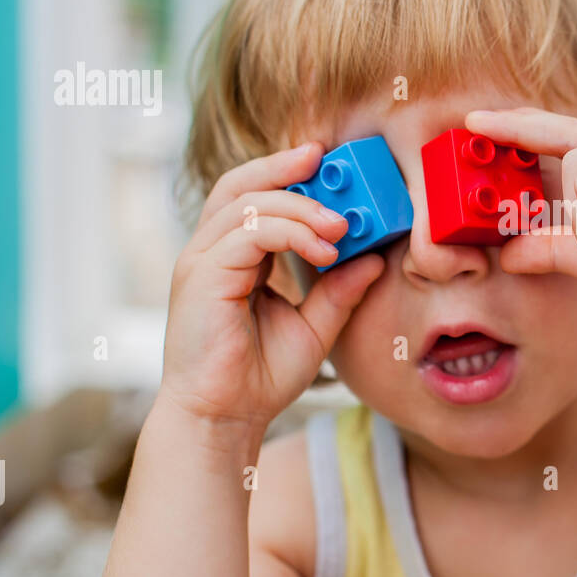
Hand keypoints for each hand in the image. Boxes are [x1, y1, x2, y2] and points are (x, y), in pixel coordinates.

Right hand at [158, 142, 384, 434]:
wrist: (225, 418)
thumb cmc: (259, 377)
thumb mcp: (315, 326)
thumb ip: (340, 290)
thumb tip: (374, 257)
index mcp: (232, 258)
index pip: (254, 196)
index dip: (287, 174)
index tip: (328, 163)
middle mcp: (211, 252)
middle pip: (240, 184)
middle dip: (284, 167)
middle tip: (327, 159)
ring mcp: (201, 261)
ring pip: (247, 203)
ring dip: (300, 206)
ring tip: (341, 226)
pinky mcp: (201, 276)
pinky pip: (248, 233)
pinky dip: (290, 232)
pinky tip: (324, 250)